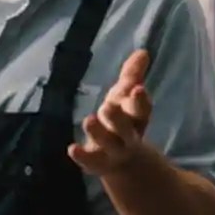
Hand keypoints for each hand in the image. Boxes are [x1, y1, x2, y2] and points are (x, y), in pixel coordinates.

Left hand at [68, 49, 153, 175]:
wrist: (124, 160)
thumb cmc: (122, 119)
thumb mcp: (125, 96)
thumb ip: (133, 75)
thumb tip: (143, 51)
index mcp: (137, 118)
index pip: (142, 109)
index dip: (140, 100)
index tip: (137, 89)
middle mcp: (128, 136)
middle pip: (126, 128)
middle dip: (119, 118)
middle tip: (108, 106)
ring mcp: (113, 151)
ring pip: (109, 143)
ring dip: (99, 133)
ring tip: (88, 120)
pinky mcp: (98, 163)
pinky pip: (91, 161)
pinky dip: (82, 156)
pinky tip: (71, 149)